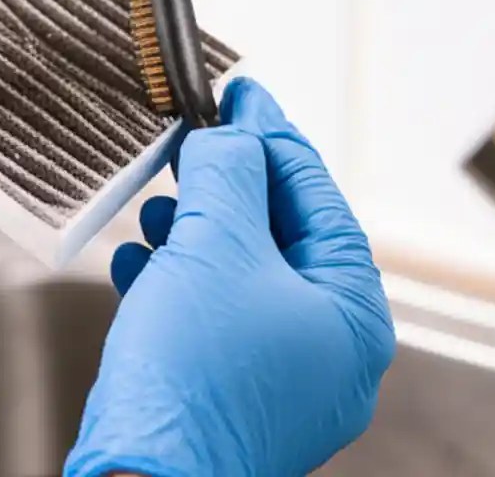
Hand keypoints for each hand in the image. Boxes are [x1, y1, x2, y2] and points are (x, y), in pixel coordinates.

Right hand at [65, 78, 394, 476]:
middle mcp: (329, 353)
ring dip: (198, 233)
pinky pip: (214, 323)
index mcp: (353, 316)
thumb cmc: (194, 378)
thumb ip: (232, 175)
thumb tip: (237, 132)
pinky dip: (179, 285)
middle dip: (230, 189)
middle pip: (282, 240)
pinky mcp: (230, 399)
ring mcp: (281, 382)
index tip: (243, 95)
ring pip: (243, 281)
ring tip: (162, 202)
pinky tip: (141, 263)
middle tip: (197, 140)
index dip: (275, 139)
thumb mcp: (217, 248)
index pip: (320, 202)